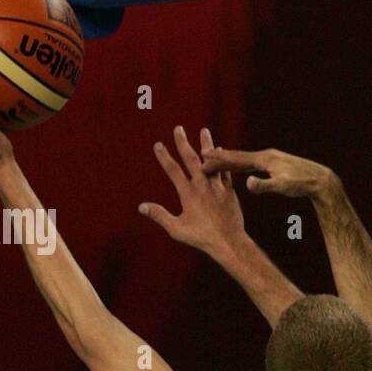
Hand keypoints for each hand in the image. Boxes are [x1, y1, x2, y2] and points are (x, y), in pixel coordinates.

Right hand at [140, 126, 248, 255]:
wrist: (229, 242)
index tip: (158, 144)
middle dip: (183, 143)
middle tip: (178, 128)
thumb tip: (141, 206)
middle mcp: (203, 186)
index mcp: (188, 193)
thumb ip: (159, 215)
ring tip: (205, 130)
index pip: (173, 170)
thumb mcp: (176, 229)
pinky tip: (221, 151)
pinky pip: (225, 171)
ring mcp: (217, 187)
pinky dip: (222, 160)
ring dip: (206, 145)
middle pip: (191, 159)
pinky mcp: (230, 191)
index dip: (164, 156)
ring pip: (211, 161)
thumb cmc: (201, 238)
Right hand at [201, 148, 337, 199]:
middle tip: (200, 158)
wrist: (320, 179)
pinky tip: (238, 167)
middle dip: (219, 158)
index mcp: (264, 160)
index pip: (237, 159)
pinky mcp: (275, 163)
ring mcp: (271, 158)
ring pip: (244, 159)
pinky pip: (253, 163)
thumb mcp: (282, 187)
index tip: (203, 158)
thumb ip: (264, 185)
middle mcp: (266, 155)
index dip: (219, 159)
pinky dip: (241, 164)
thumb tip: (247, 183)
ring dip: (229, 160)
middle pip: (238, 157)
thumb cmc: (302, 184)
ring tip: (214, 160)